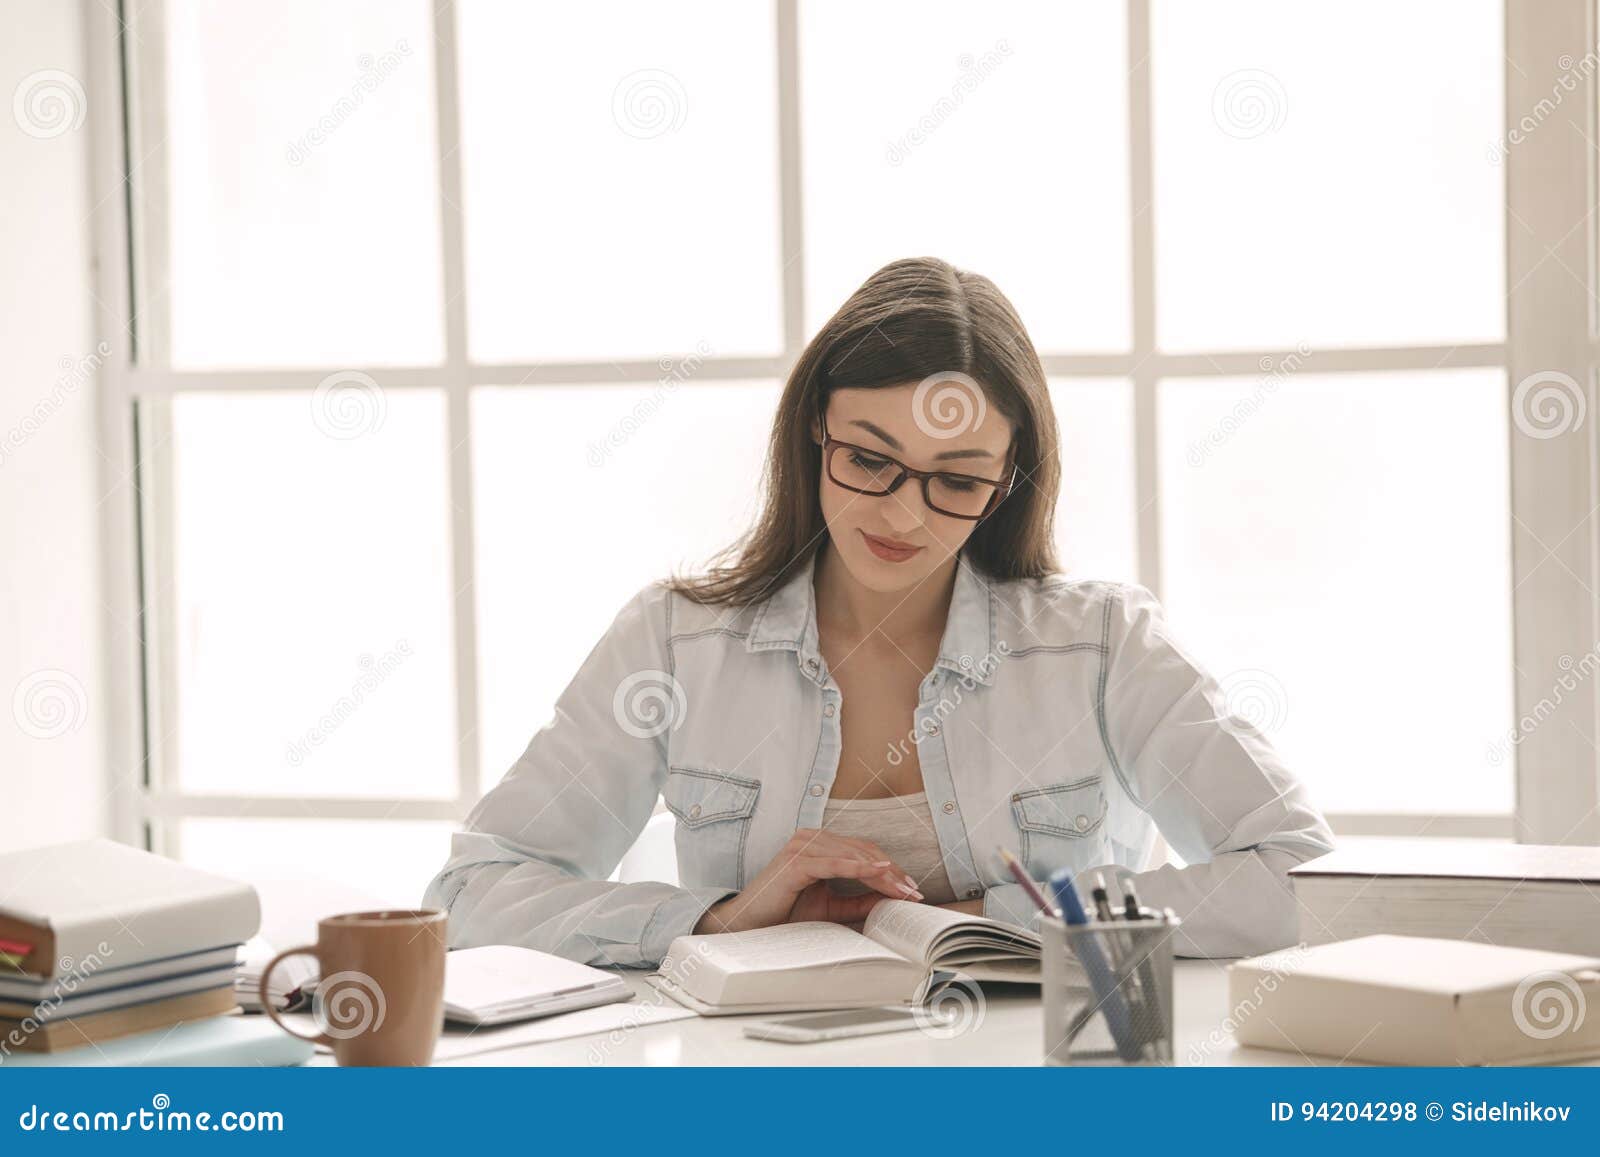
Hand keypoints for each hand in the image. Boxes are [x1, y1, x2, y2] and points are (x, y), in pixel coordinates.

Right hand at [693, 828, 923, 933]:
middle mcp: (811, 838)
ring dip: (882, 873)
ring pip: (854, 856)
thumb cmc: (785, 914)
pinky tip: (880, 875)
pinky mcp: (796, 861)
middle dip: (892, 872)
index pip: (863, 851)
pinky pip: (835, 863)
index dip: (890, 868)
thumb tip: (890, 900)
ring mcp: (802, 846)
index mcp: (818, 844)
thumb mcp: (831, 906)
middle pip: (863, 851)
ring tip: (903, 891)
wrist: (751, 924)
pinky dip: (860, 869)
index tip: (912, 888)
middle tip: (914, 892)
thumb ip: (858, 900)